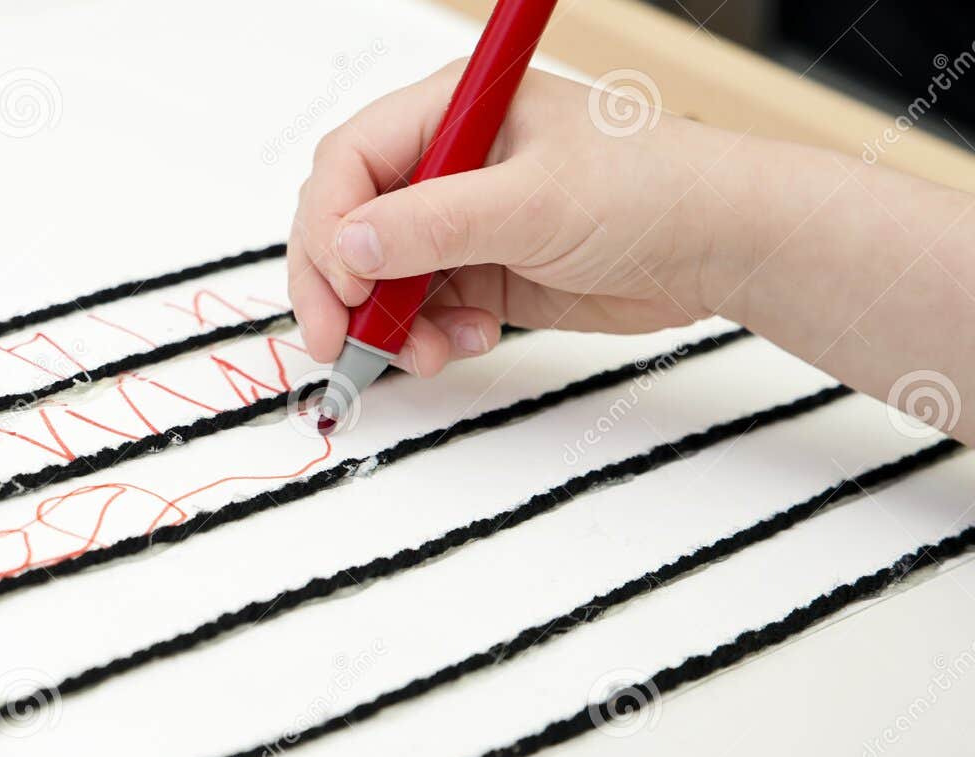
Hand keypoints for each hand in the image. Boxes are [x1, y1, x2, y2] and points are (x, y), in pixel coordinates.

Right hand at [288, 64, 744, 375]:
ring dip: (388, 323)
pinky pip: (419, 310)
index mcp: (454, 112)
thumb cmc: (652, 189)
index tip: (345, 286)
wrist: (719, 247)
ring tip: (425, 350)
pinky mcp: (479, 272)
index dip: (331, 226)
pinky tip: (464, 342)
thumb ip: (434, 224)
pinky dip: (426, 336)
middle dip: (341, 285)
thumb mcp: (534, 203)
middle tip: (343, 340)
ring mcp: (460, 222)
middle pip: (348, 222)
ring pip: (377, 278)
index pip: (351, 162)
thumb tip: (347, 245)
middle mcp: (447, 163)